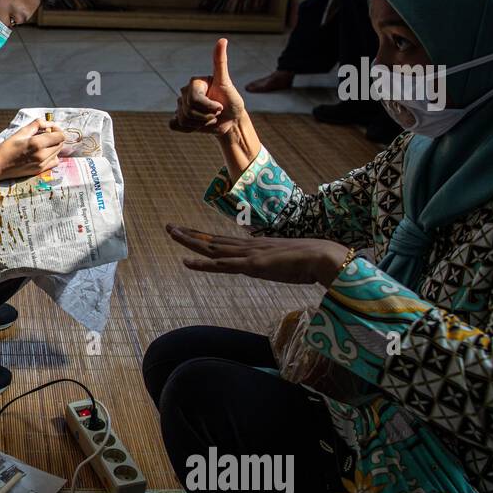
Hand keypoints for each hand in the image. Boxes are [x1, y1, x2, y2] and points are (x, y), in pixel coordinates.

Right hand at [0, 118, 65, 181]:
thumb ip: (37, 124)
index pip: (60, 136)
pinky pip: (54, 162)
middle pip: (60, 144)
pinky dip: (52, 156)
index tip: (51, 128)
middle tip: (47, 134)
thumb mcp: (21, 131)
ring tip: (44, 143)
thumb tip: (49, 123)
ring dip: (54, 146)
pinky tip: (44, 153)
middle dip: (56, 138)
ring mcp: (41, 164)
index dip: (58, 130)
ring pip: (58, 153)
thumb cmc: (7, 147)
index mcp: (37, 143)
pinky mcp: (39, 171)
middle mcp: (42, 155)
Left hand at [166, 223, 351, 285]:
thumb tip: (271, 265)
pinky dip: (202, 264)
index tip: (188, 233)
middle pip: (212, 241)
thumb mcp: (285, 263)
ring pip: (212, 249)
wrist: (323, 257)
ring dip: (190, 242)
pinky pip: (221, 265)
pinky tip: (186, 262)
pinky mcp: (252, 265)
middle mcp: (247, 248)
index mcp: (254, 248)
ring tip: (171, 233)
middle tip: (169, 227)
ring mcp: (248, 255)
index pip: (223, 242)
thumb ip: (274, 264)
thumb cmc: (308, 262)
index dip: (204, 238)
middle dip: (189, 234)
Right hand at [169, 38, 244, 135]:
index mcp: (194, 83)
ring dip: (200, 124)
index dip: (208, 107)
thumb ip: (220, 62)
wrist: (231, 120)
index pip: (194, 99)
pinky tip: (198, 125)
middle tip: (216, 113)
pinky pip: (174, 124)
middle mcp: (184, 92)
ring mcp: (180, 106)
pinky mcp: (178, 118)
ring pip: (183, 119)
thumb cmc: (231, 101)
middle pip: (188, 110)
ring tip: (209, 119)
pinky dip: (187, 128)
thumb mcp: (227, 83)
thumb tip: (222, 39)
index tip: (220, 107)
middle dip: (206, 116)